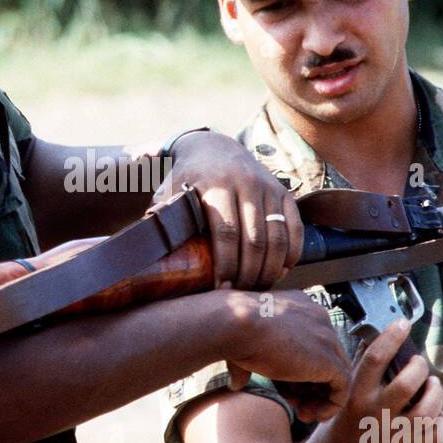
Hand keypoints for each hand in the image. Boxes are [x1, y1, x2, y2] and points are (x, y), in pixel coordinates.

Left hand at [158, 131, 302, 289]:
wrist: (214, 148)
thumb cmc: (187, 180)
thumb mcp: (171, 192)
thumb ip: (163, 218)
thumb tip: (148, 251)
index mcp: (215, 186)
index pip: (226, 232)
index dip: (226, 264)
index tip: (220, 289)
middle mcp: (246, 184)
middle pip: (254, 240)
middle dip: (248, 274)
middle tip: (240, 295)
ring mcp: (268, 188)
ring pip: (277, 238)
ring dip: (270, 269)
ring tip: (258, 288)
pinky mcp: (284, 193)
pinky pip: (295, 228)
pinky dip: (291, 253)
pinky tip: (281, 271)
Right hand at [222, 289, 349, 421]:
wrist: (234, 324)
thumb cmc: (231, 329)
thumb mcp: (241, 344)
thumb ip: (246, 365)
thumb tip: (237, 384)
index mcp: (299, 308)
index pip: (309, 344)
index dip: (297, 371)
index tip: (285, 389)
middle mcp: (318, 318)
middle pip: (324, 359)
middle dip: (311, 386)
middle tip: (295, 405)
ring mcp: (327, 338)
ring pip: (336, 374)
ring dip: (320, 398)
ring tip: (303, 414)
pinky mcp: (330, 359)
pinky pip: (342, 388)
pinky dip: (331, 405)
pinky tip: (313, 414)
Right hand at [310, 319, 442, 442]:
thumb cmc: (340, 422)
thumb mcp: (343, 393)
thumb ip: (359, 366)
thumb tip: (376, 336)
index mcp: (355, 395)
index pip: (375, 358)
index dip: (392, 337)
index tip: (403, 324)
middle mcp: (373, 415)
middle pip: (408, 384)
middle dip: (420, 367)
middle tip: (419, 364)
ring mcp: (391, 436)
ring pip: (427, 411)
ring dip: (436, 392)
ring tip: (432, 386)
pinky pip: (436, 433)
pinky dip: (442, 419)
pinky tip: (435, 412)